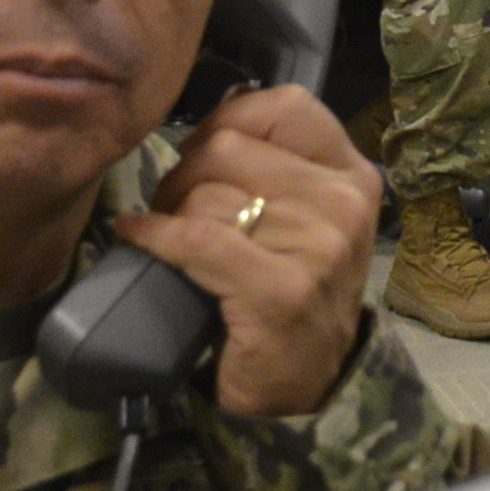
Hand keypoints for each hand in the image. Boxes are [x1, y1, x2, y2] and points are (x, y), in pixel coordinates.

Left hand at [116, 85, 383, 417]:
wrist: (306, 384)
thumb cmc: (295, 291)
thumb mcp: (308, 218)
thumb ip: (279, 166)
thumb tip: (215, 117)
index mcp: (354, 176)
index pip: (286, 106)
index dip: (229, 119)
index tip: (203, 152)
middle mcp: (344, 203)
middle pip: (229, 148)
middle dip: (185, 174)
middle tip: (177, 208)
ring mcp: (318, 247)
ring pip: (206, 196)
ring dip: (172, 215)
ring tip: (173, 239)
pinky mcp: (280, 290)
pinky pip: (195, 239)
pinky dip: (153, 236)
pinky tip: (135, 236)